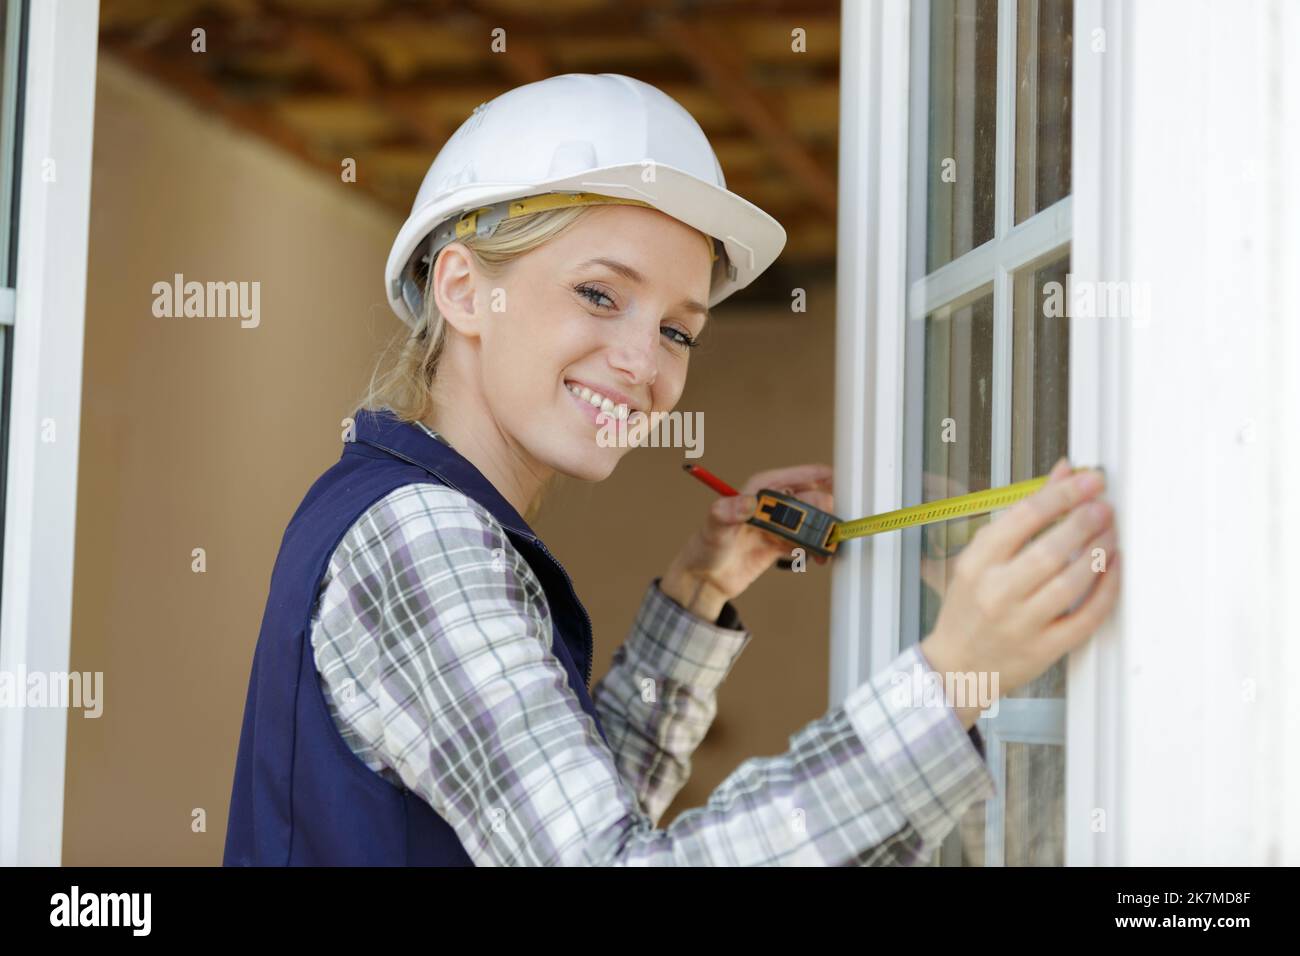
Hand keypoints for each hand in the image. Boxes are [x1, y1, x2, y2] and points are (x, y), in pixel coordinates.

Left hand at [660, 463, 833, 619]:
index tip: (842, 484)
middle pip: (812, 501)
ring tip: (828, 549)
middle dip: (825, 514)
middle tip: (829, 532)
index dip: (822, 478)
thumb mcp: (714, 528)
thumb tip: (746, 503)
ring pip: (813, 523)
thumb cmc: (704, 548)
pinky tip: (819, 559)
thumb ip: (728, 514)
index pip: (799, 477)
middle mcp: (773, 504)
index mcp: (760, 489)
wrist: (704, 579)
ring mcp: (779, 524)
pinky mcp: (781, 544)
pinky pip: (807, 543)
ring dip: (824, 534)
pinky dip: (817, 550)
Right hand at [919, 458, 1120, 728]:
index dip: (1062, 494)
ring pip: (1071, 583)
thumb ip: (1023, 515)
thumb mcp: (981, 558)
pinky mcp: (1044, 648)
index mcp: (977, 564)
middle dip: (1084, 522)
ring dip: (1099, 553)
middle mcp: (996, 592)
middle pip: (1050, 550)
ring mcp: (1020, 623)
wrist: (957, 667)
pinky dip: (1106, 592)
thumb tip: (1062, 473)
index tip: (1088, 481)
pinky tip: (1114, 570)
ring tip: (1111, 535)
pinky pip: (1085, 617)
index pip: (1023, 517)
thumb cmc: (969, 609)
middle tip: (1104, 507)